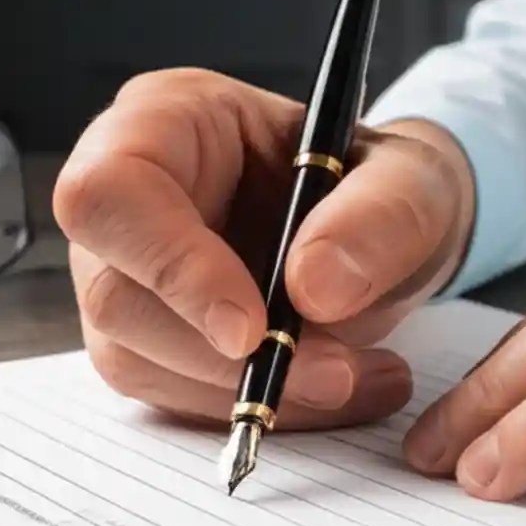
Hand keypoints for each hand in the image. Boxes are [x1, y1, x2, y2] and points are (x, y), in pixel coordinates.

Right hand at [54, 69, 475, 428]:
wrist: (384, 239)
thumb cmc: (382, 189)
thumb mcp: (414, 183)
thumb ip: (381, 217)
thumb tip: (314, 287)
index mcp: (166, 118)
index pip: (111, 190)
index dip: (170, 266)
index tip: (252, 328)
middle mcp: (123, 195)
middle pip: (113, 294)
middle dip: (223, 355)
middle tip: (336, 373)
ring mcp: (122, 273)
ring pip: (136, 360)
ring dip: (247, 390)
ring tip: (355, 377)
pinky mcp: (143, 339)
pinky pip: (171, 396)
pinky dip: (254, 406)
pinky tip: (327, 390)